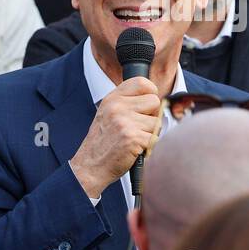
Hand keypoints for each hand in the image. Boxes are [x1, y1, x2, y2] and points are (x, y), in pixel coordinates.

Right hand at [69, 77, 160, 198]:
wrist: (90, 166)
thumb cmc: (103, 142)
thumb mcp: (108, 113)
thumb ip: (127, 102)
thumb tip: (154, 97)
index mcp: (112, 99)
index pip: (142, 82)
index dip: (150, 92)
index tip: (147, 105)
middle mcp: (118, 107)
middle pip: (154, 101)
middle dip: (152, 115)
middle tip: (139, 126)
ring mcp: (125, 122)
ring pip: (157, 122)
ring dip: (150, 133)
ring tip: (134, 139)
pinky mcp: (133, 138)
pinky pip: (155, 137)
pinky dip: (149, 145)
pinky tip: (136, 148)